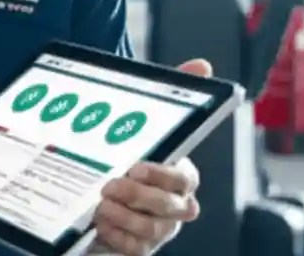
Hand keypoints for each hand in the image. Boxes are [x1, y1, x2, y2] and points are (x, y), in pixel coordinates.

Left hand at [92, 59, 210, 254]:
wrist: (103, 185)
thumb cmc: (132, 152)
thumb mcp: (148, 121)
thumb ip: (175, 92)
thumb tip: (203, 66)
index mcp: (180, 175)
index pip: (184, 178)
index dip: (162, 174)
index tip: (136, 167)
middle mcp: (175, 205)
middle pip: (170, 207)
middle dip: (139, 197)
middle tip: (110, 186)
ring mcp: (159, 229)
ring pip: (154, 231)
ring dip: (126, 218)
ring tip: (101, 205)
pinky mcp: (141, 247)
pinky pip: (136, 249)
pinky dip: (118, 237)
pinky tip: (100, 223)